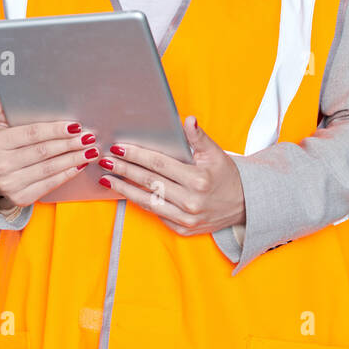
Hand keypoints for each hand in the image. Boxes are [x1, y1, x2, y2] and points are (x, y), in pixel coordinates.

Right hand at [0, 85, 97, 214]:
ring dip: (73, 159)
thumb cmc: (3, 145)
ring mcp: (9, 184)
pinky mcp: (21, 198)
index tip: (75, 126)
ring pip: (49, 169)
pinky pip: (50, 184)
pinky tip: (80, 165)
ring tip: (90, 150)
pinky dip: (67, 174)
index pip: (31, 134)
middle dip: (69, 144)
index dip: (55, 130)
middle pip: (43, 152)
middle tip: (89, 137)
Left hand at [95, 116, 245, 237]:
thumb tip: (188, 119)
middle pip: (149, 182)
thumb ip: (198, 137)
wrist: (244, 205)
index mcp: (199, 180)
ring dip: (124, 189)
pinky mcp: (182, 229)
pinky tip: (125, 192)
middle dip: (124, 170)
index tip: (119, 148)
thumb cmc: (227, 176)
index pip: (159, 165)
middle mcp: (191, 201)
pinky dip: (139, 202)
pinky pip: (156, 213)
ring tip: (107, 179)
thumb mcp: (216, 153)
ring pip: (148, 201)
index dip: (137, 155)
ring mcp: (186, 218)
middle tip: (105, 160)